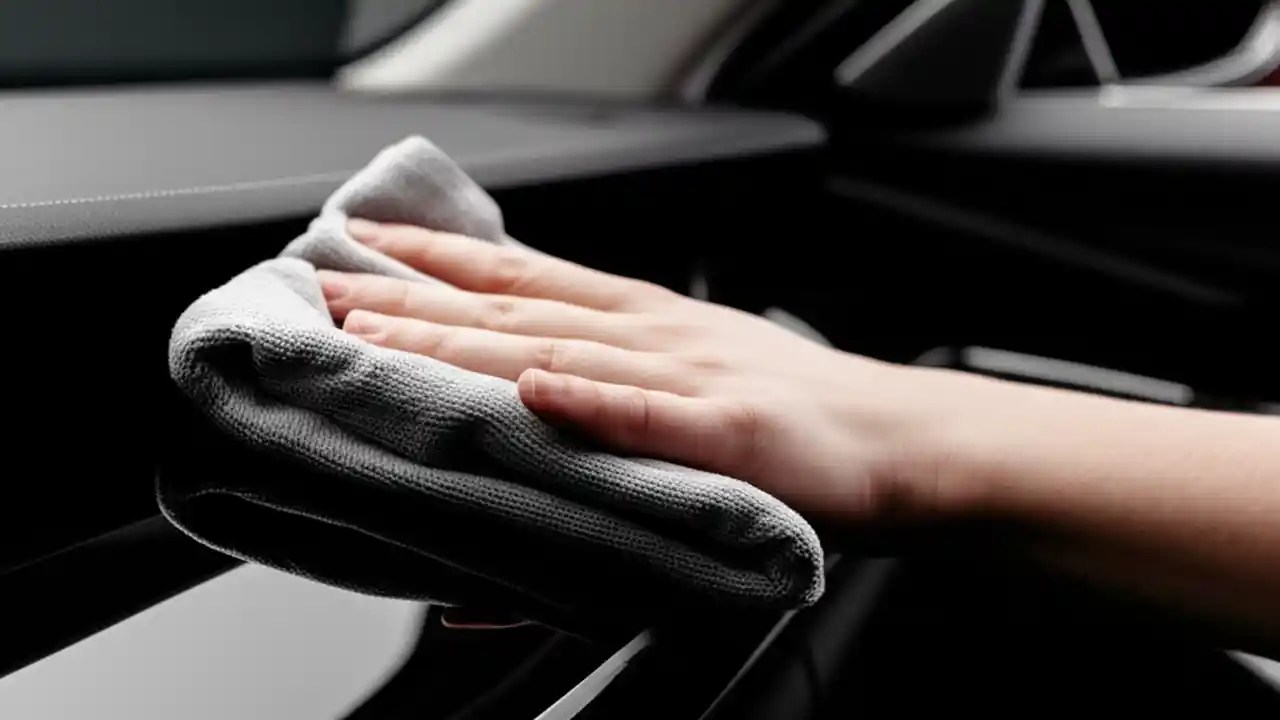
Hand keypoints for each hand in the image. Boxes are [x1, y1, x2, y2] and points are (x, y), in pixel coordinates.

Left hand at [317, 219, 991, 520]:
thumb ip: (610, 402)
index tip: (364, 251)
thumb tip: (528, 412)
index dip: (438, 262)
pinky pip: (651, 416)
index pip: (521, 280)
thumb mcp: (694, 391)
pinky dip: (593, 400)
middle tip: (331, 290)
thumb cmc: (793, 427)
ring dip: (466, 341)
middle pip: (514, 311)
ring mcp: (688, 380)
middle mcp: (652, 337)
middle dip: (415, 300)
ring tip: (385, 334)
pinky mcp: (728, 434)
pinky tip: (537, 389)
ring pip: (559, 352)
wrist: (897, 442)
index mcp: (641, 325)